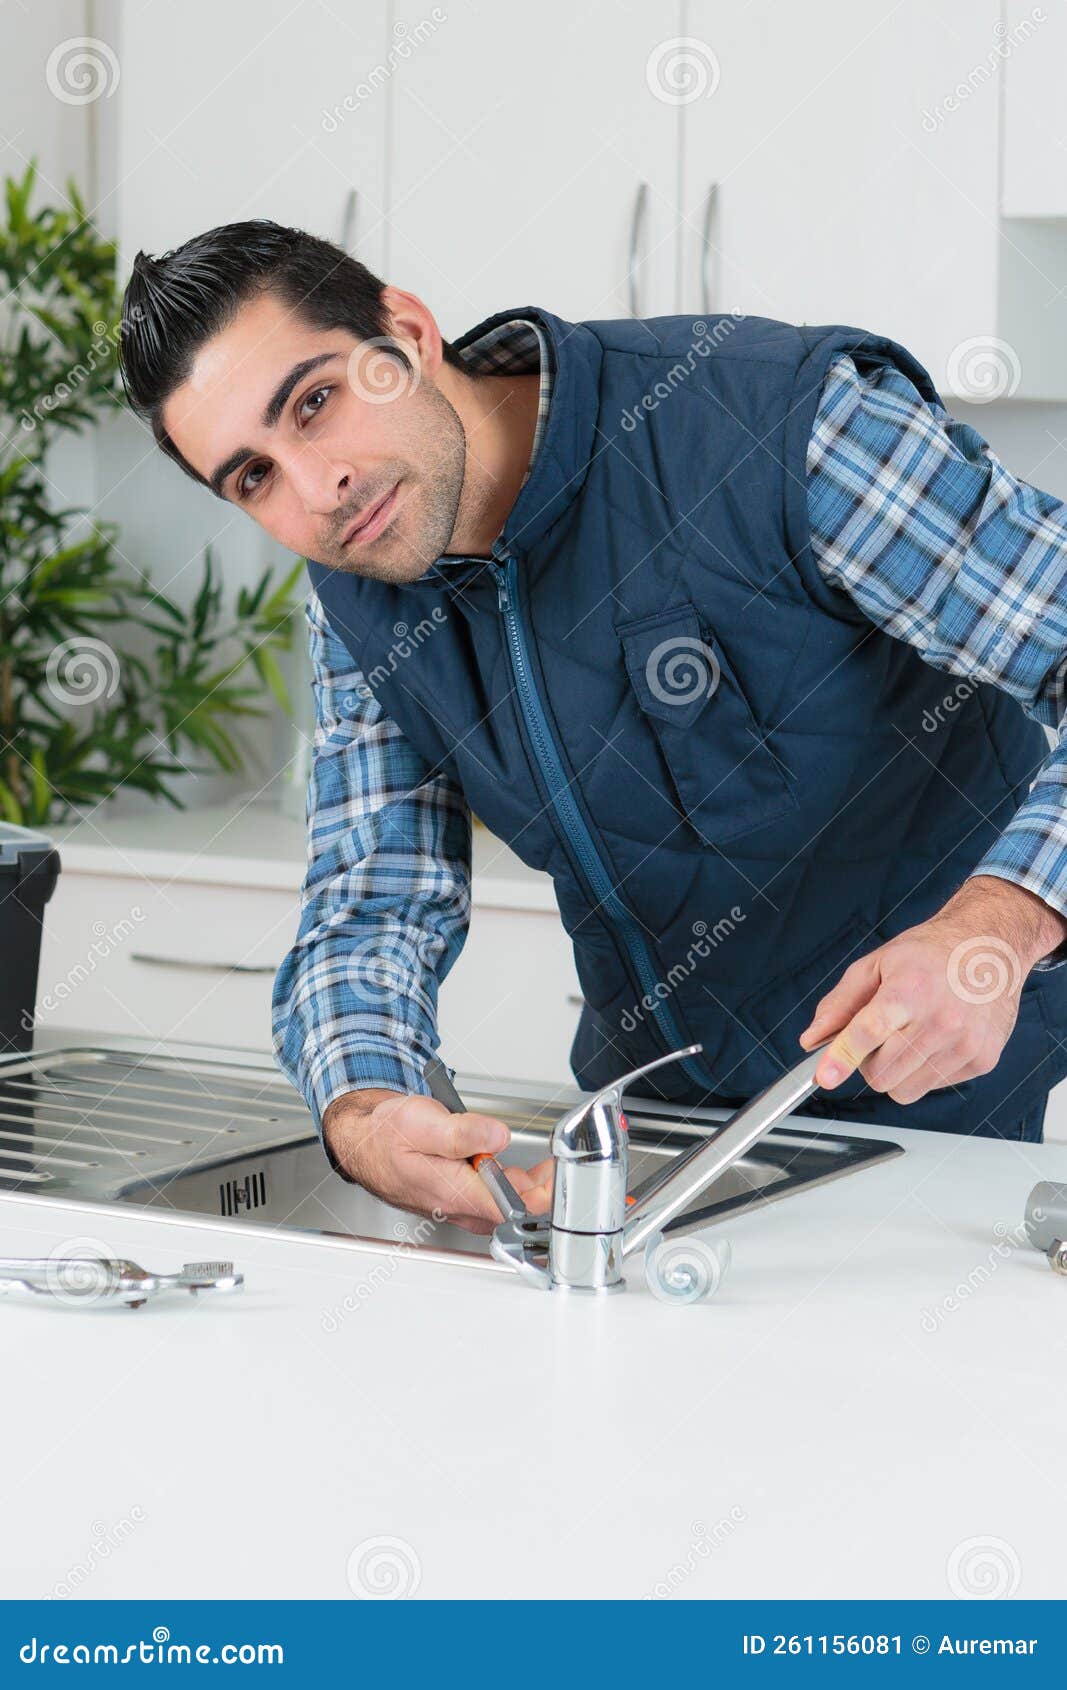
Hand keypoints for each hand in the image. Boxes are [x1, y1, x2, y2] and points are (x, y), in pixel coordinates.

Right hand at [322, 1088, 553, 1233]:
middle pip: (518, 1209)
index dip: (545, 1199)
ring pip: (511, 1203)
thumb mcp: (423, 1122)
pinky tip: (528, 1167)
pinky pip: (500, 1196)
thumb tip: (499, 1137)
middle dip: (547, 1190)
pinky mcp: (464, 1195)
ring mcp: (463, 1203)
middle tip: (564, 1165)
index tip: (563, 1180)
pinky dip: (519, 1183)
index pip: (513, 1211)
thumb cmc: (386, 1136)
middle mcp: (461, 1205)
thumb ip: (463, 1132)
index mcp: (454, 1193)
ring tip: (552, 1165)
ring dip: (535, 1187)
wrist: (365, 1141)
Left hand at [797, 877, 1066, 1103]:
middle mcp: (942, 1019)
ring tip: (908, 1036)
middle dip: (868, 1062)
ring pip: (904, 1090)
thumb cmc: (930, 954)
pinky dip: (924, 1072)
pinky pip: (932, 1088)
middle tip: (880, 1035)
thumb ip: (840, 1004)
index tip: (825, 1076)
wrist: (990, 948)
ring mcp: (966, 1043)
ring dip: (895, 1071)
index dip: (843, 1056)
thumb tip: (812, 1039)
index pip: (870, 1031)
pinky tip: (935, 1041)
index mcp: (910, 989)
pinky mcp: (982, 1060)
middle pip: (881, 1073)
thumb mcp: (876, 965)